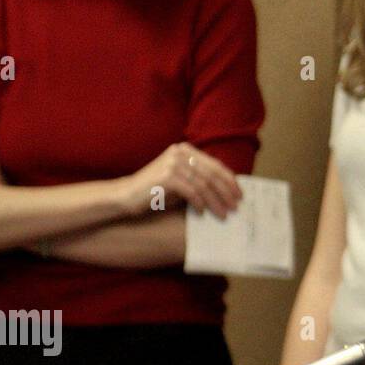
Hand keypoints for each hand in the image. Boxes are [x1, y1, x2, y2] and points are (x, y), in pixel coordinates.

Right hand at [118, 142, 242, 218]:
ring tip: (223, 214)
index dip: (229, 180)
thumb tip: (228, 190)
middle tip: (235, 207)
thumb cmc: (156, 191)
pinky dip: (199, 204)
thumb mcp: (182, 181)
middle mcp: (180, 152)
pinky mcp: (167, 176)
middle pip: (212, 174)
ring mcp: (173, 163)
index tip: (239, 194)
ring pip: (204, 184)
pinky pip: (191, 192)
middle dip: (226, 192)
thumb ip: (200, 179)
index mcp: (185, 150)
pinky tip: (202, 214)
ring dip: (216, 202)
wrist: (125, 196)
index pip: (215, 165)